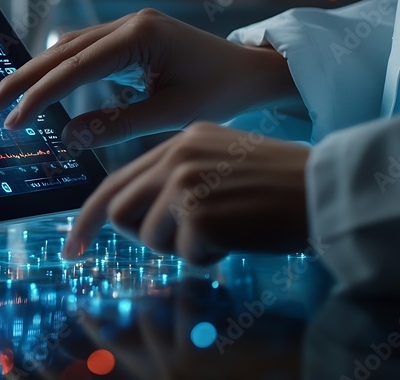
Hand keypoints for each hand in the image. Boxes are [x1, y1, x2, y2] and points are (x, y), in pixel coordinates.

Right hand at [0, 9, 296, 146]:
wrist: (252, 69)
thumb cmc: (221, 92)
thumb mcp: (170, 114)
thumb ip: (117, 124)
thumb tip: (65, 138)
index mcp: (140, 36)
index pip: (75, 69)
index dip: (39, 96)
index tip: (13, 121)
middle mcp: (129, 23)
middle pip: (61, 51)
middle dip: (22, 81)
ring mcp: (127, 26)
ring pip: (67, 49)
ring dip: (34, 74)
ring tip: (3, 100)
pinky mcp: (127, 36)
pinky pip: (82, 51)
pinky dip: (56, 70)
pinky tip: (36, 88)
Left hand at [62, 122, 309, 263]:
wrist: (327, 191)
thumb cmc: (280, 185)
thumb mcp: (221, 163)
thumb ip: (176, 179)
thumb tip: (132, 214)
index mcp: (180, 141)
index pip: (117, 180)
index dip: (89, 218)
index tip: (72, 247)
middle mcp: (176, 156)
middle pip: (119, 211)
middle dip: (143, 236)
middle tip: (179, 240)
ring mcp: (186, 182)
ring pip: (146, 236)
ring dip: (179, 247)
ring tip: (221, 232)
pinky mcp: (199, 212)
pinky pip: (184, 255)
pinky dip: (209, 258)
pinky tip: (238, 238)